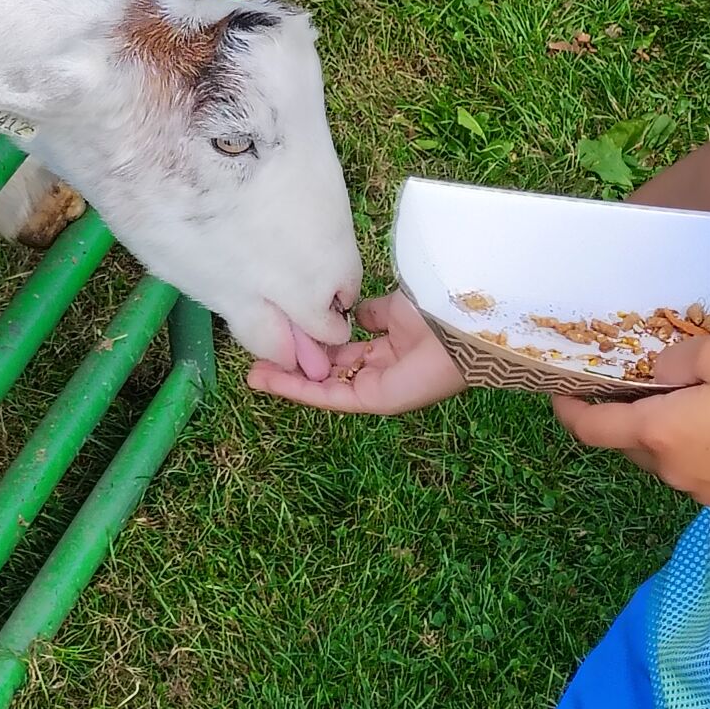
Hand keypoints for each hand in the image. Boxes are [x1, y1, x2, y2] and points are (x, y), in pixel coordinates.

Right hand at [245, 292, 466, 414]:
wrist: (456, 324)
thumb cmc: (432, 310)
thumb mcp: (392, 308)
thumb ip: (370, 315)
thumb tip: (354, 314)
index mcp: (386, 349)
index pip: (342, 352)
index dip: (313, 346)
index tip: (285, 336)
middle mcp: (379, 372)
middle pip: (327, 373)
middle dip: (294, 367)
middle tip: (258, 360)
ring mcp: (375, 388)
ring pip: (322, 387)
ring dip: (288, 382)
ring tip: (253, 374)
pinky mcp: (373, 400)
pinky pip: (330, 396)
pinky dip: (300, 389)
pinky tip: (272, 380)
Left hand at [551, 333, 709, 510]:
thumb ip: (674, 360)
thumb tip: (657, 373)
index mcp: (659, 433)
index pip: (592, 429)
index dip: (568, 410)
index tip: (560, 393)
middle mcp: (671, 470)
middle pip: (627, 445)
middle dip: (622, 417)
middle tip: (639, 384)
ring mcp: (701, 492)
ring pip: (663, 460)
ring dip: (663, 434)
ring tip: (692, 402)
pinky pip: (695, 472)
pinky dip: (694, 449)